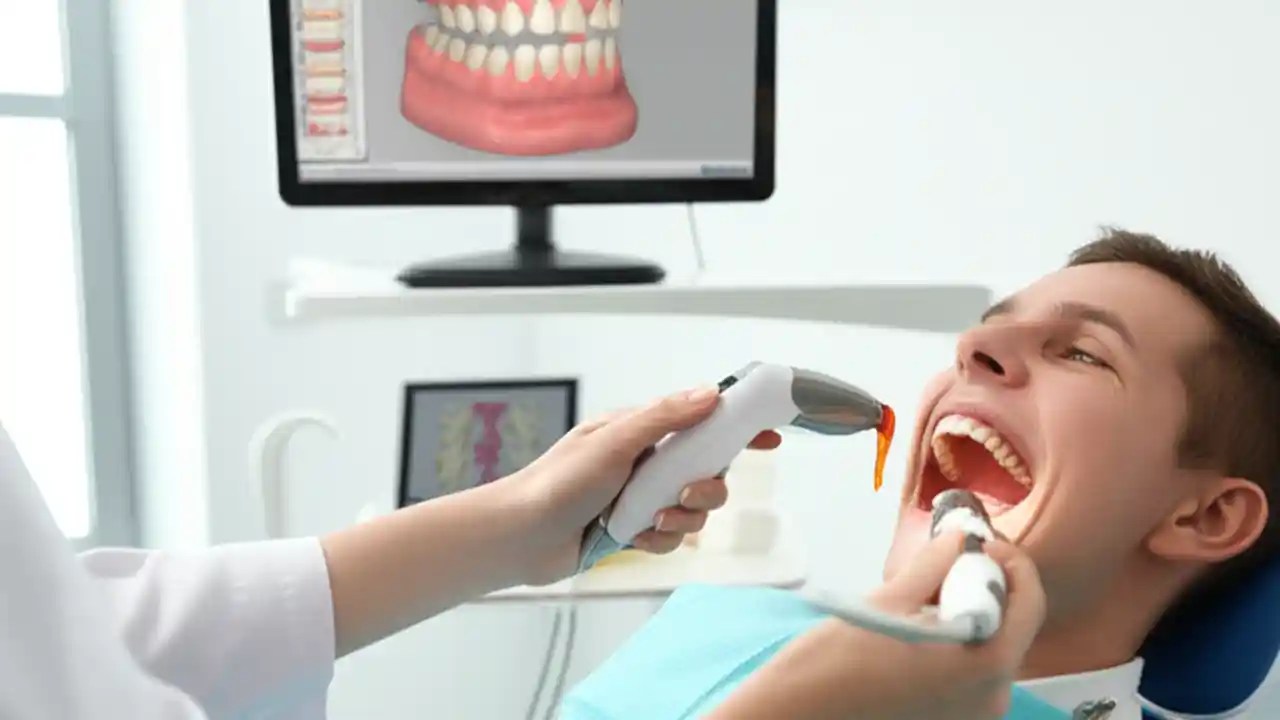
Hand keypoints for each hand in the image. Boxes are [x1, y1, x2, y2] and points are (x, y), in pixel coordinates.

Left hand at [510, 386, 780, 584]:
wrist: (521, 537)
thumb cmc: (557, 481)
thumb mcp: (615, 440)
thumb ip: (665, 418)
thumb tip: (710, 393)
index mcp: (641, 431)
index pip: (700, 421)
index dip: (736, 427)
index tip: (769, 435)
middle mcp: (645, 462)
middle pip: (708, 471)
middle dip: (707, 486)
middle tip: (688, 490)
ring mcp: (641, 497)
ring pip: (694, 509)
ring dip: (682, 516)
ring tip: (653, 517)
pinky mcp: (634, 530)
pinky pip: (671, 536)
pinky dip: (659, 538)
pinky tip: (635, 536)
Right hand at [706, 532, 1046, 719]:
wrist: (796, 715)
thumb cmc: (834, 664)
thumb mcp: (887, 603)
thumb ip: (933, 567)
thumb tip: (960, 538)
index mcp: (984, 665)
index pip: (1029, 602)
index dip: (1010, 563)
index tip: (979, 543)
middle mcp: (991, 699)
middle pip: (1010, 626)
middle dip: (985, 586)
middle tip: (949, 559)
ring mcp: (972, 718)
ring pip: (988, 648)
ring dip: (969, 613)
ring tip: (924, 593)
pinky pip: (969, 674)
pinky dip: (955, 644)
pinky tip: (917, 629)